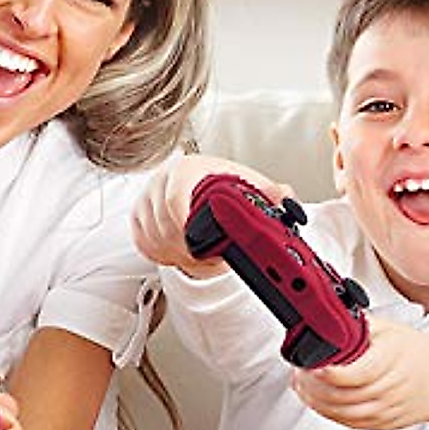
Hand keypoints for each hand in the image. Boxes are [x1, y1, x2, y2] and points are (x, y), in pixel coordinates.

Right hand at [131, 155, 288, 274]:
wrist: (204, 184)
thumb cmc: (227, 186)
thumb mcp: (253, 187)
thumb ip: (275, 195)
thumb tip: (289, 202)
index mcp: (188, 169)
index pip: (174, 196)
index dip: (183, 224)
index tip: (197, 244)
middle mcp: (162, 180)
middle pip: (162, 223)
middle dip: (186, 249)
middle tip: (206, 260)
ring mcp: (147, 199)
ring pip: (152, 237)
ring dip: (175, 256)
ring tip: (199, 260)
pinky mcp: (138, 217)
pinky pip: (143, 244)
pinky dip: (161, 256)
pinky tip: (180, 257)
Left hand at [292, 318, 428, 429]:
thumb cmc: (416, 354)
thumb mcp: (389, 330)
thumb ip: (358, 325)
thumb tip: (328, 315)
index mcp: (392, 360)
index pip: (357, 373)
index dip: (330, 373)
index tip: (311, 366)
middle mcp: (390, 388)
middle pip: (344, 396)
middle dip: (314, 387)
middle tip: (299, 373)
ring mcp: (387, 409)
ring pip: (344, 413)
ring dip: (316, 402)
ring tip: (302, 387)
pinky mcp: (382, 423)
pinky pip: (350, 423)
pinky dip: (328, 413)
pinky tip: (317, 401)